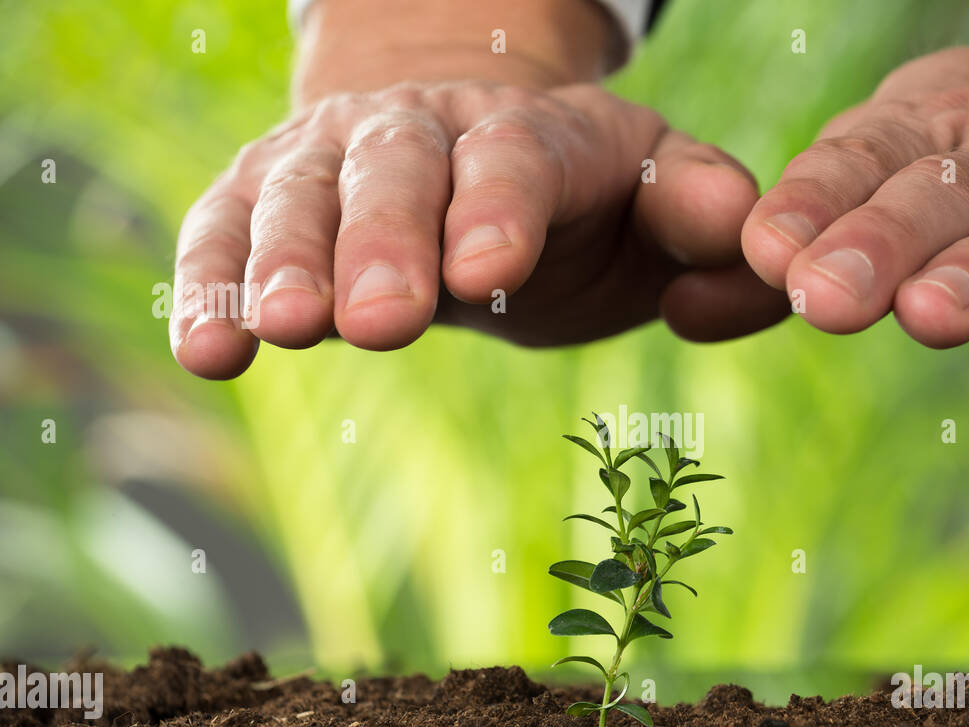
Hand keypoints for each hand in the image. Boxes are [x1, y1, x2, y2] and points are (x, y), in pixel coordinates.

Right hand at [170, 0, 782, 378]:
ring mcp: (340, 154)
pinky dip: (212, 283)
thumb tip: (758, 243)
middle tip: (373, 323)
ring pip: (300, 193)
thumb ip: (710, 217)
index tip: (485, 276)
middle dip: (383, 242)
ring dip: (286, 261)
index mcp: (539, 134)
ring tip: (280, 332)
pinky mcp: (269, 191)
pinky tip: (209, 352)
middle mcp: (430, 131)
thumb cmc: (586, 201)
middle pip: (398, 170)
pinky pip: (227, 228)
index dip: (499, 209)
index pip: (519, 158)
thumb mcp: (661, 198)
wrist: (475, 155)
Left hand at [740, 0, 968, 403]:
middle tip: (820, 296)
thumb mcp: (930, 163)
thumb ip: (819, 232)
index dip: (818, 199)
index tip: (761, 251)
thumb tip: (677, 307)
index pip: (876, 152)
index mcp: (957, 120)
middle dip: (882, 240)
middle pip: (953, 191)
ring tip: (927, 318)